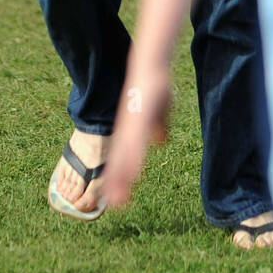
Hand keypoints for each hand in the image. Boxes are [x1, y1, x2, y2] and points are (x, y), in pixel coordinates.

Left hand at [104, 68, 172, 207]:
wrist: (149, 67)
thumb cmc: (155, 87)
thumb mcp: (159, 110)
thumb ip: (158, 126)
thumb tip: (159, 141)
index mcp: (129, 130)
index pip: (121, 158)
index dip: (118, 176)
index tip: (116, 195)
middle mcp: (127, 131)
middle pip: (119, 161)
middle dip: (116, 183)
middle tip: (113, 205)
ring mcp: (132, 127)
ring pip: (124, 158)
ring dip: (120, 179)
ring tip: (117, 198)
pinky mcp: (139, 123)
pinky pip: (134, 145)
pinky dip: (132, 161)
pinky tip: (131, 175)